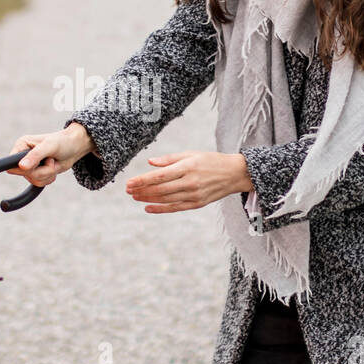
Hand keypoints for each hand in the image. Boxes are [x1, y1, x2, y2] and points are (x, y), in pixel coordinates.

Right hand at [7, 126, 94, 187]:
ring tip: (53, 162)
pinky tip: (54, 168)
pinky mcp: (37, 173)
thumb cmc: (62, 142)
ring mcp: (30, 165)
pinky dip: (49, 178)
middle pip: (24, 173)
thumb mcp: (50, 146)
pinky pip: (39, 183)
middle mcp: (22, 156)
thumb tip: (21, 166)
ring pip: (33, 180)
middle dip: (40, 170)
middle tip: (50, 159)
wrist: (74, 147)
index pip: (11, 162)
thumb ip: (35, 156)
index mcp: (21, 145)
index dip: (21, 167)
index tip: (33, 165)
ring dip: (47, 174)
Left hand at [125, 151, 249, 213]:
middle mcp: (190, 182)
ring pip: (165, 199)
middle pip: (160, 189)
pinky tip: (148, 208)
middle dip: (142, 190)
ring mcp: (194, 195)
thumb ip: (169, 159)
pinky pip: (175, 208)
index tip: (129, 182)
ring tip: (135, 197)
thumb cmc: (210, 161)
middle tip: (128, 190)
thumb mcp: (191, 154)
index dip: (142, 180)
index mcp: (188, 167)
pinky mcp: (197, 204)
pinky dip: (160, 209)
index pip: (159, 176)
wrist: (235, 174)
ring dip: (148, 199)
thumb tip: (150, 162)